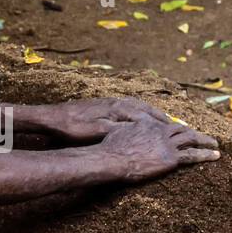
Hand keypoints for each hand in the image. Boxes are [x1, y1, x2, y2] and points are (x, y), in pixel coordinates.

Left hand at [40, 97, 174, 142]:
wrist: (53, 117)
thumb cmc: (73, 127)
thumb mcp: (96, 130)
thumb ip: (117, 129)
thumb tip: (137, 130)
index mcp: (117, 108)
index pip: (145, 116)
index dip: (161, 124)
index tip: (175, 130)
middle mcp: (117, 102)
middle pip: (145, 109)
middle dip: (161, 117)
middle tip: (178, 125)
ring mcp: (111, 102)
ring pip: (138, 106)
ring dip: (152, 114)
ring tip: (164, 121)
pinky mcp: (104, 104)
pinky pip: (130, 107)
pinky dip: (140, 112)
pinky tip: (141, 117)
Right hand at [100, 115, 219, 180]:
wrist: (113, 159)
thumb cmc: (110, 148)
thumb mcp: (116, 132)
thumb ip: (125, 129)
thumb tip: (122, 129)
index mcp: (148, 124)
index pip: (166, 124)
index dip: (176, 128)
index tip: (183, 130)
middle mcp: (160, 131)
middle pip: (182, 129)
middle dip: (194, 133)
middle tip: (204, 136)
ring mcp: (167, 144)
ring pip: (191, 139)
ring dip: (205, 141)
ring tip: (215, 144)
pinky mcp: (171, 158)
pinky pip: (193, 155)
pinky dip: (205, 154)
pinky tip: (216, 155)